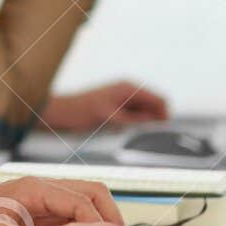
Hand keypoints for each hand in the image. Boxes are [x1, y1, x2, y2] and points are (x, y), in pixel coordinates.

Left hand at [0, 175, 123, 225]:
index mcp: (33, 189)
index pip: (83, 197)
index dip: (99, 222)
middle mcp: (42, 190)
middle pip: (93, 193)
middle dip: (111, 218)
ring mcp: (44, 201)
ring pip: (88, 203)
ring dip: (104, 224)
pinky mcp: (42, 214)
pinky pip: (75, 217)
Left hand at [40, 81, 169, 133]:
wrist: (60, 112)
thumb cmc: (81, 112)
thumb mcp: (111, 118)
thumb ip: (135, 119)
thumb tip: (156, 120)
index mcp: (128, 88)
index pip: (159, 100)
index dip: (164, 116)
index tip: (163, 133)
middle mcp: (127, 90)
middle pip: (154, 106)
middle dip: (155, 120)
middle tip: (147, 137)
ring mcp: (122, 98)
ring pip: (144, 112)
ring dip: (144, 123)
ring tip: (133, 135)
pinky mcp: (116, 107)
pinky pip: (134, 116)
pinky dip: (135, 124)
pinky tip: (126, 132)